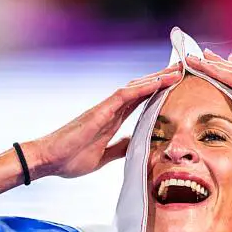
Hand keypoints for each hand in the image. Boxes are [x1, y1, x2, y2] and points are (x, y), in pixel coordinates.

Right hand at [27, 64, 182, 178]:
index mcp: (112, 120)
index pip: (140, 101)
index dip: (159, 92)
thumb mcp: (103, 157)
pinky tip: (158, 82)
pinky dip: (142, 87)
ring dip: (157, 78)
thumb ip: (119, 148)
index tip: (176, 87)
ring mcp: (105, 108)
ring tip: (177, 71)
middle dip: (162, 79)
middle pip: (141, 89)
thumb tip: (136, 143)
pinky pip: (124, 95)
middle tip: (183, 70)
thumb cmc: (69, 159)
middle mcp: (110, 110)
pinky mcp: (99, 111)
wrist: (47, 161)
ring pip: (136, 87)